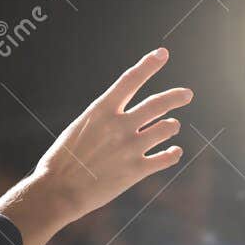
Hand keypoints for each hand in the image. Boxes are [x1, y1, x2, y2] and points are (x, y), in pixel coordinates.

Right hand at [0, 47, 190, 244]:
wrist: (58, 191)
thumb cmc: (62, 160)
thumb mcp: (78, 130)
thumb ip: (103, 120)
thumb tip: (124, 116)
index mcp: (101, 111)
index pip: (130, 80)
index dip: (149, 65)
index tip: (162, 54)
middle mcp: (120, 125)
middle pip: (158, 103)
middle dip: (176, 96)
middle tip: (187, 94)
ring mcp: (131, 147)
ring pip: (167, 128)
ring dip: (171, 126)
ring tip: (171, 127)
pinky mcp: (137, 170)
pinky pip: (167, 158)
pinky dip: (173, 154)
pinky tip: (174, 152)